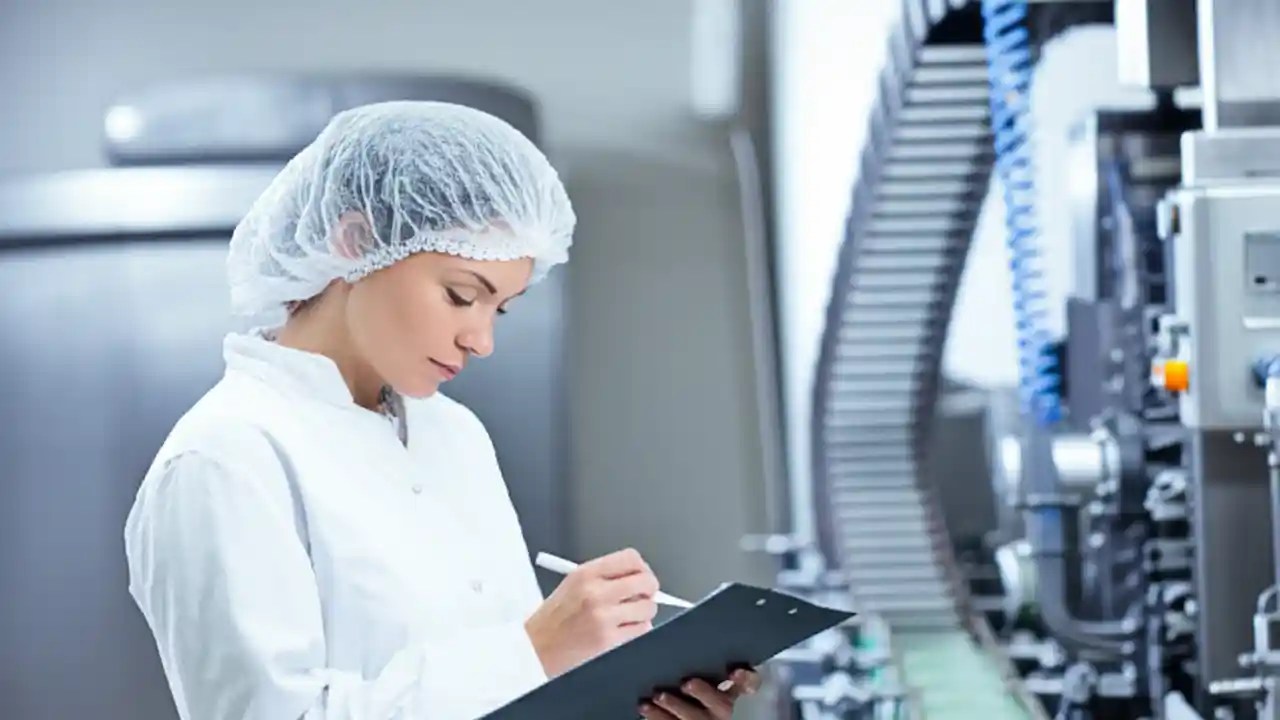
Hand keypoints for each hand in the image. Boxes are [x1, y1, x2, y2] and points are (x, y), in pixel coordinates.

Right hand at [524, 548, 659, 676]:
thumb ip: (605, 577)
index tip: (641, 576)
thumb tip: (639, 577)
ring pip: (648, 608)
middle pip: (645, 581)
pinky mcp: (608, 641)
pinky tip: (622, 631)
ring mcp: (603, 617)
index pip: (631, 558)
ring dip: (643, 613)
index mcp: (586, 574)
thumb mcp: (572, 585)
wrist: (535, 649)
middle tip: (643, 597)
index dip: (642, 567)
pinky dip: (638, 630)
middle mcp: (595, 592)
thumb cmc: (554, 620)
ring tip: (627, 618)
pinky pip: (642, 630)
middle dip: (649, 590)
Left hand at [640, 668, 761, 719]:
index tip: (736, 671)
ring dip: (676, 707)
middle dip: (705, 694)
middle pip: (722, 706)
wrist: (685, 710)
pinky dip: (657, 716)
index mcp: (732, 694)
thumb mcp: (700, 672)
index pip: (749, 685)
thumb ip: (700, 661)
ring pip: (695, 719)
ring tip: (659, 695)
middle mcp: (722, 711)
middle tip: (687, 683)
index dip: (747, 679)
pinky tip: (645, 706)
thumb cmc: (689, 686)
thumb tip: (683, 632)